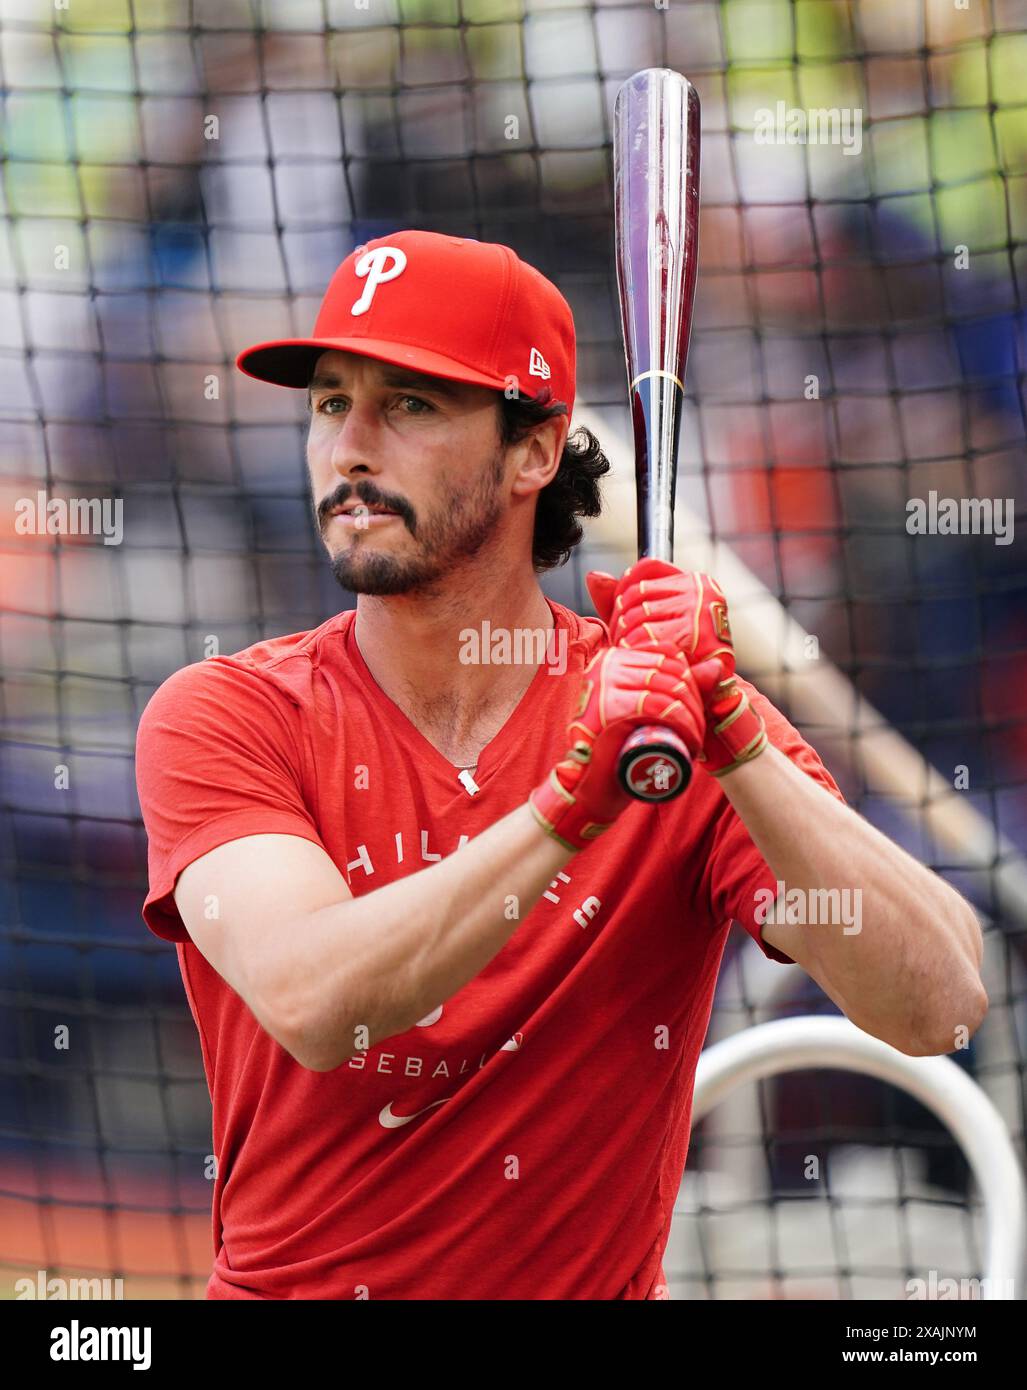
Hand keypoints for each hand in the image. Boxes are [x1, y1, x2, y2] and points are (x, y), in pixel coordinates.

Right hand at [529, 642, 721, 851]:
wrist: (591, 786)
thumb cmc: (622, 749)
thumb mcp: (653, 711)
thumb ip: (683, 685)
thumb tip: (717, 667)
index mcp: (612, 658)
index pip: (667, 654)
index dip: (691, 679)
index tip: (695, 710)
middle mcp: (606, 665)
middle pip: (671, 671)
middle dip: (696, 702)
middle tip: (699, 732)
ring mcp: (605, 685)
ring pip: (669, 690)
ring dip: (694, 718)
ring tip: (696, 742)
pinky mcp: (608, 709)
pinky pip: (659, 708)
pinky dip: (683, 724)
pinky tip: (690, 741)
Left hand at [587, 559, 767, 777]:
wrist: (710, 698)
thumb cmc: (675, 659)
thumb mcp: (647, 625)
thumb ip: (620, 599)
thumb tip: (593, 576)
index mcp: (696, 582)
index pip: (647, 568)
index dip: (624, 585)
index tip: (618, 608)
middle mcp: (701, 591)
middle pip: (636, 593)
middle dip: (620, 617)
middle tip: (621, 639)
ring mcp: (698, 611)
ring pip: (637, 615)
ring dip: (624, 635)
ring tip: (630, 652)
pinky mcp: (693, 635)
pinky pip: (644, 637)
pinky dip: (634, 650)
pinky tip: (637, 661)